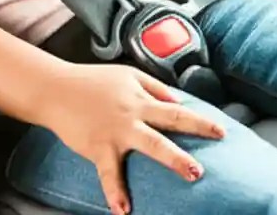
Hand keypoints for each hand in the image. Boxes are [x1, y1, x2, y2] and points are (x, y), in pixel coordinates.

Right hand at [44, 63, 225, 214]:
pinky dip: (115, 193)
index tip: (221, 132)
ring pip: (149, 146)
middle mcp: (133, 115)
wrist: (55, 89)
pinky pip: (108, 174)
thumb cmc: (91, 81)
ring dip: (171, 160)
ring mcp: (116, 132)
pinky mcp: (98, 148)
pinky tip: (122, 210)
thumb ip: (155, 87)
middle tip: (211, 154)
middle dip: (195, 135)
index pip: (177, 110)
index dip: (200, 121)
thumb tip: (179, 102)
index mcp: (141, 99)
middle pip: (170, 126)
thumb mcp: (127, 75)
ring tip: (188, 176)